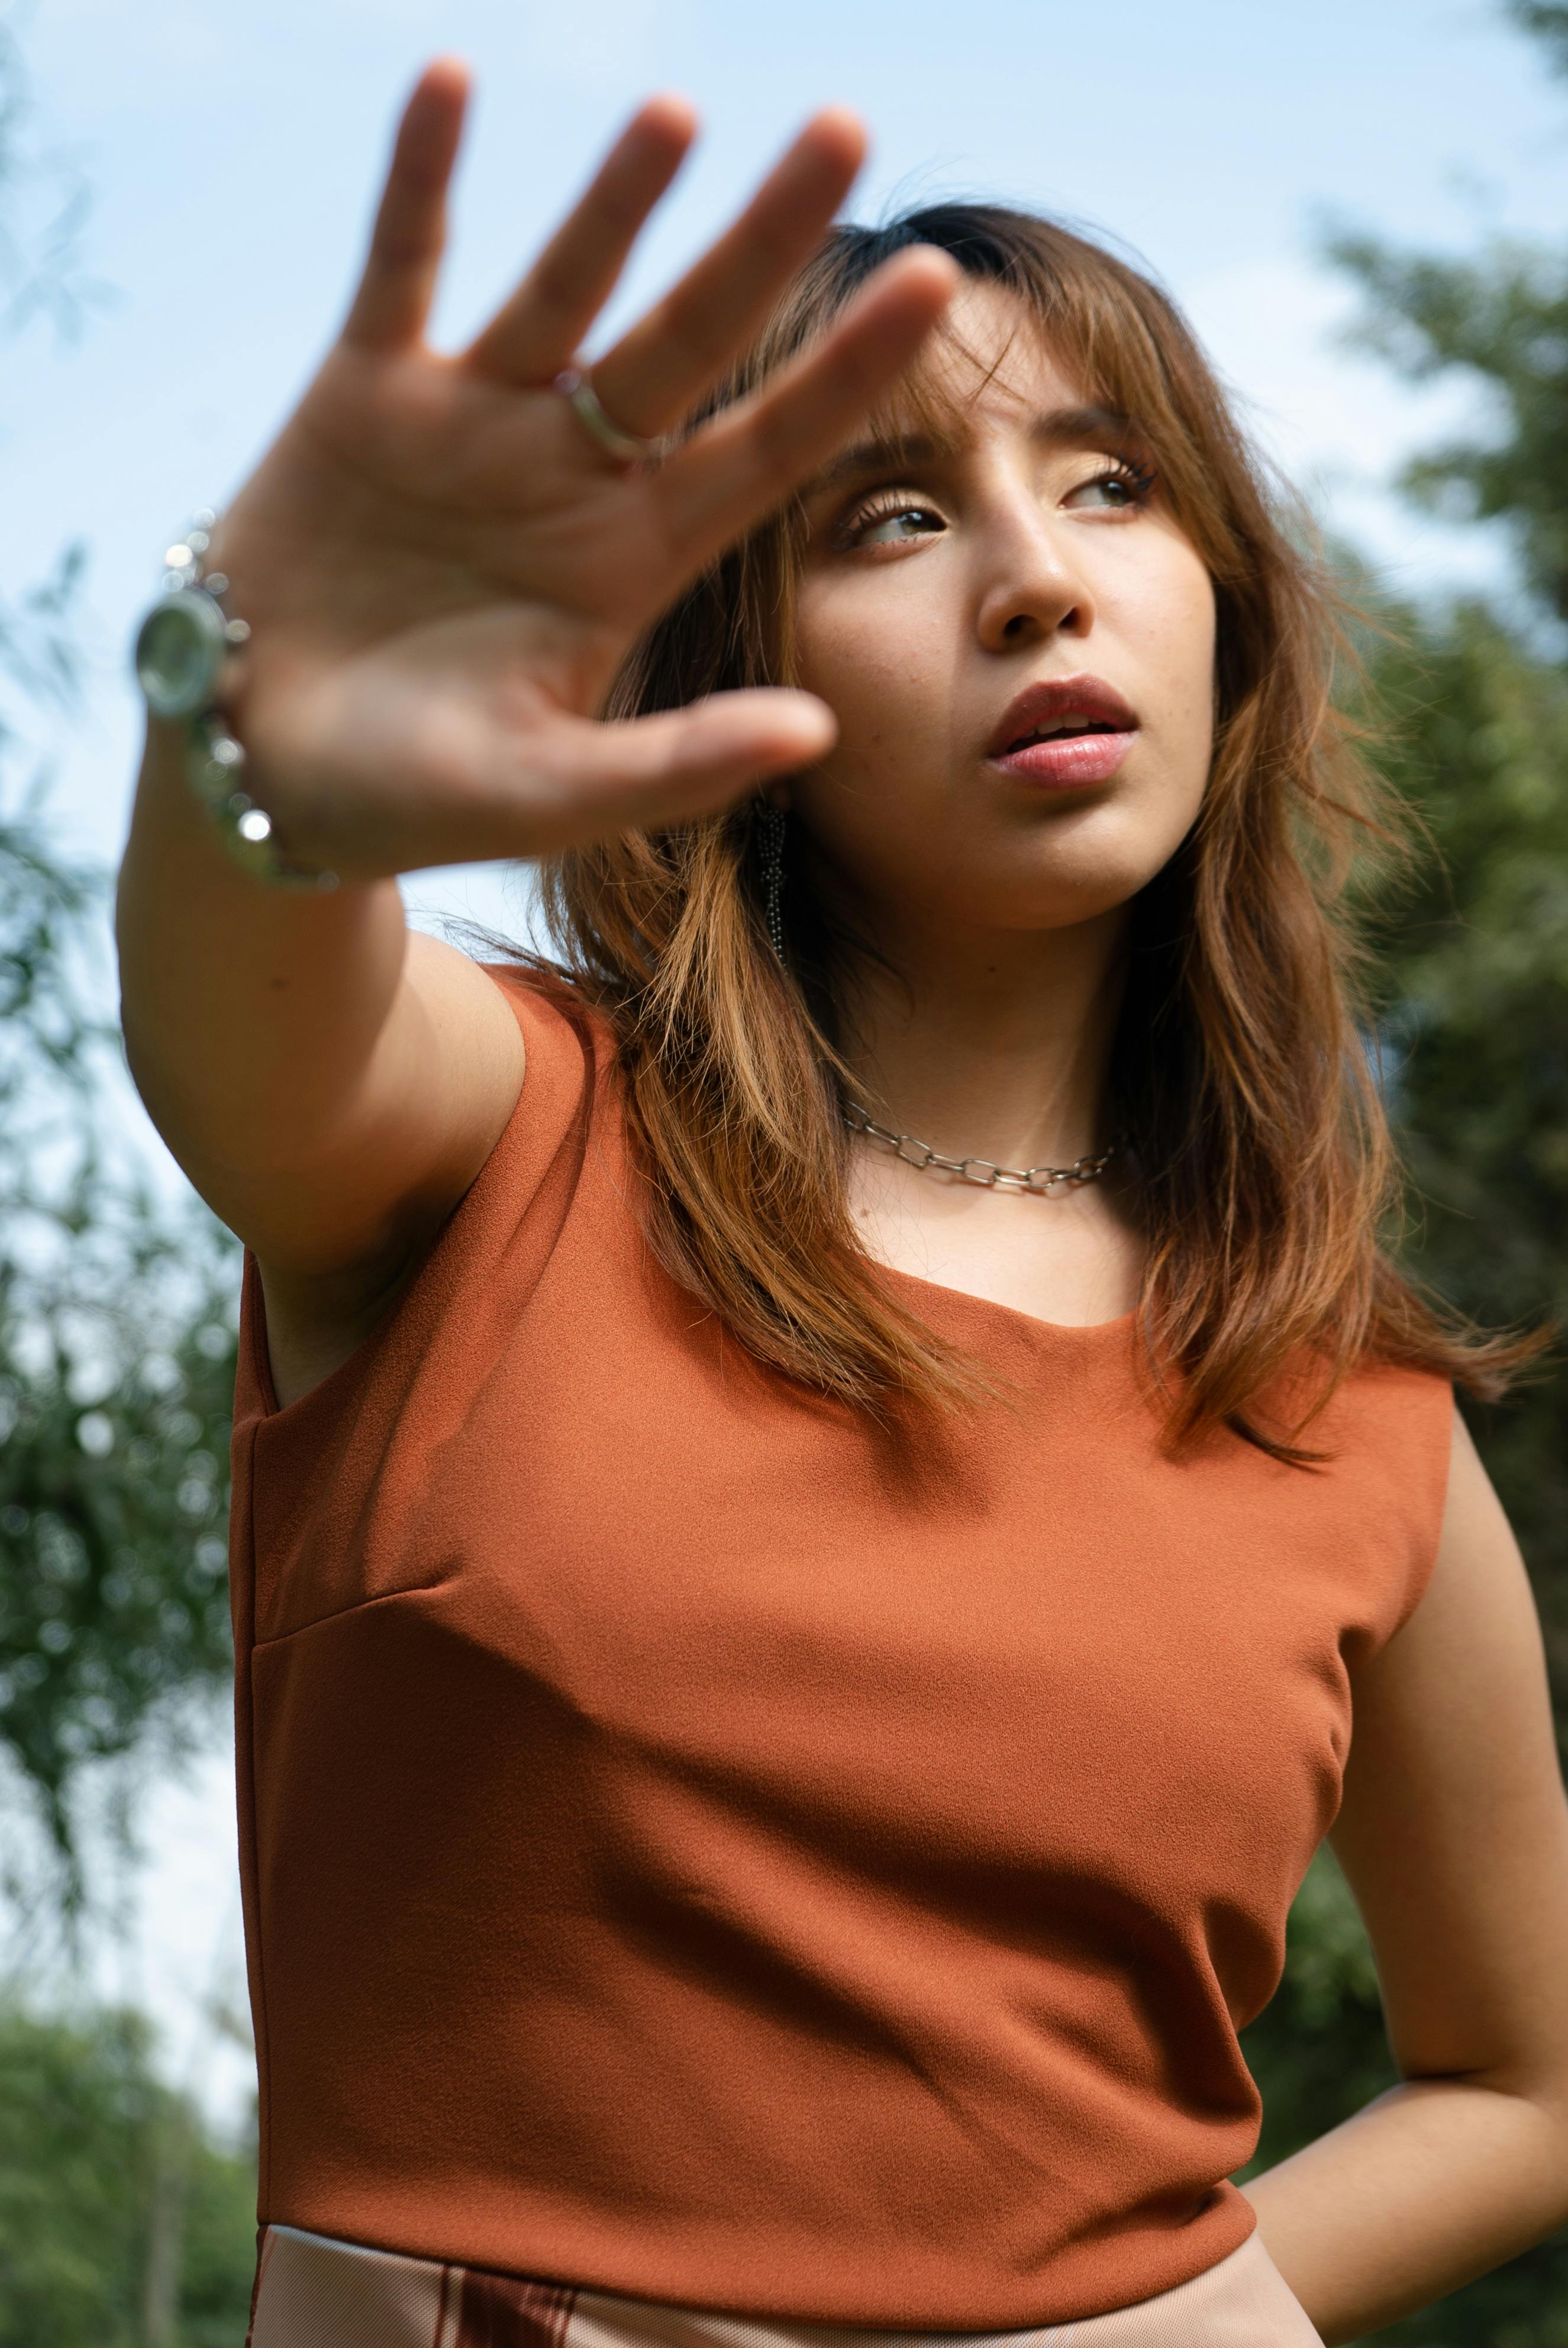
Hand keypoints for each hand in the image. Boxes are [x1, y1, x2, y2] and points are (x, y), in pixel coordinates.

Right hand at [204, 63, 957, 880]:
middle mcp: (571, 477)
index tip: (930, 285)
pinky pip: (402, 268)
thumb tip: (817, 735)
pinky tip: (449, 80)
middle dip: (762, 240)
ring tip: (678, 113)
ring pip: (562, 289)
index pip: (765, 452)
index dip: (846, 372)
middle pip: (689, 340)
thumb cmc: (414, 801)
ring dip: (616, 201)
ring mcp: (472, 425)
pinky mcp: (365, 395)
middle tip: (843, 129)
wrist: (265, 774)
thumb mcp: (550, 799)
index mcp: (631, 563)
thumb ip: (677, 767)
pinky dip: (420, 181)